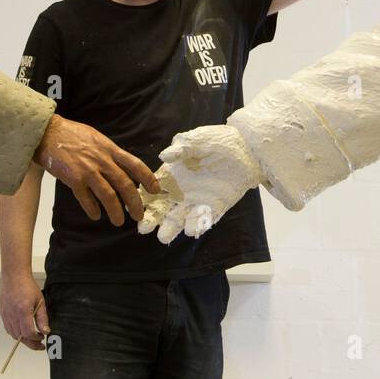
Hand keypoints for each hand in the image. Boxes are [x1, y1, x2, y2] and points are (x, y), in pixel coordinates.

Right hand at [0, 274, 48, 350]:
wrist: (14, 277)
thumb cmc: (27, 286)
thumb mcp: (40, 302)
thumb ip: (42, 318)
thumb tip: (46, 331)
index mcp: (23, 311)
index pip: (28, 333)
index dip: (36, 339)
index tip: (42, 338)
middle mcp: (12, 315)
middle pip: (20, 337)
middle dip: (31, 343)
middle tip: (39, 344)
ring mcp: (6, 315)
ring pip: (13, 335)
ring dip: (23, 339)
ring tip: (32, 338)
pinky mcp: (3, 314)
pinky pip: (8, 329)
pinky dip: (16, 333)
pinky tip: (22, 331)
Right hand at [33, 114, 160, 224]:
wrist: (48, 133)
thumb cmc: (72, 134)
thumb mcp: (96, 138)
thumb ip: (109, 152)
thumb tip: (121, 167)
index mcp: (110, 149)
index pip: (134, 164)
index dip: (147, 178)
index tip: (155, 190)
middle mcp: (102, 160)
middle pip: (124, 184)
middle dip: (134, 202)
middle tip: (139, 215)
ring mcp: (88, 171)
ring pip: (108, 195)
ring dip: (115, 211)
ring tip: (119, 221)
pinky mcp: (74, 179)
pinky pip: (86, 199)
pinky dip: (93, 209)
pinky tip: (96, 215)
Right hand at [137, 125, 261, 243]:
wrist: (246, 149)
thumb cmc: (217, 141)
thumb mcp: (197, 140)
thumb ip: (181, 148)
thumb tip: (164, 156)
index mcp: (172, 175)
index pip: (153, 189)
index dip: (143, 198)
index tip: (133, 206)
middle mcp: (181, 191)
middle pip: (162, 209)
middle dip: (152, 218)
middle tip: (143, 228)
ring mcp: (197, 201)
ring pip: (180, 219)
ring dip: (171, 228)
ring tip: (163, 237)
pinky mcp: (215, 207)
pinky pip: (203, 220)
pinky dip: (196, 225)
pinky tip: (190, 230)